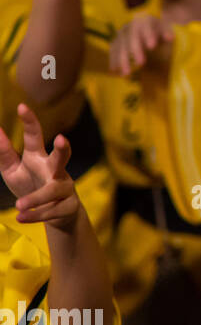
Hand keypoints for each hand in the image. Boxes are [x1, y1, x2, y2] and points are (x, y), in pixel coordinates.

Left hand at [0, 104, 78, 229]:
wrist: (58, 213)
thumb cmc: (31, 185)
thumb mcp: (13, 169)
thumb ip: (5, 152)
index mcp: (39, 158)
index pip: (34, 137)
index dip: (29, 122)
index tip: (21, 107)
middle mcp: (55, 170)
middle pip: (62, 157)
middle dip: (63, 149)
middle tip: (62, 139)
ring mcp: (65, 188)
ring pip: (54, 189)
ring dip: (37, 197)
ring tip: (19, 205)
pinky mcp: (69, 206)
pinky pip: (51, 211)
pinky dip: (35, 215)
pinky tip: (21, 217)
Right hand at [109, 13, 174, 76]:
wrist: (150, 26)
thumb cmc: (161, 30)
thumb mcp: (166, 29)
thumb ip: (167, 33)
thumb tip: (170, 38)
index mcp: (144, 21)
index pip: (146, 26)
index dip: (148, 35)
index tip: (152, 46)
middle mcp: (130, 26)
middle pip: (132, 38)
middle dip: (136, 51)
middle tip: (141, 63)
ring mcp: (121, 33)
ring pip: (120, 46)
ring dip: (122, 59)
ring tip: (127, 73)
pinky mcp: (116, 41)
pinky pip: (113, 50)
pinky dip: (113, 60)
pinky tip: (114, 70)